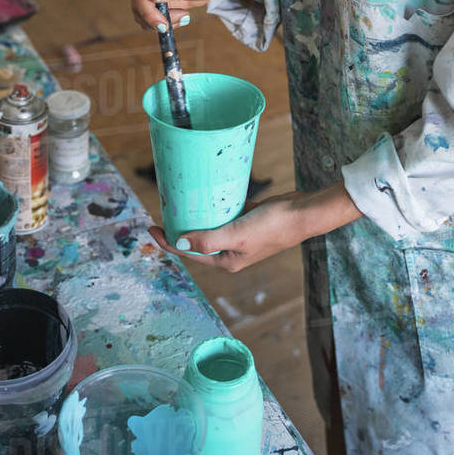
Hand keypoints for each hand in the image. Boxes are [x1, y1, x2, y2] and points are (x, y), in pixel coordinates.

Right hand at [131, 0, 248, 29]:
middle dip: (156, 19)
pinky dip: (166, 24)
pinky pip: (151, 21)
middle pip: (138, 6)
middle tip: (176, 23)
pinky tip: (182, 16)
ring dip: (163, 22)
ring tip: (184, 15)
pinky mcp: (153, 3)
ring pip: (143, 16)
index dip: (147, 9)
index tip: (162, 23)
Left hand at [149, 193, 307, 271]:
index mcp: (227, 260)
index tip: (151, 227)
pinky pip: (223, 214)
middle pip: (197, 240)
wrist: (302, 214)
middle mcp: (231, 250)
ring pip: (210, 226)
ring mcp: (239, 235)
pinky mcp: (247, 220)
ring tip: (177, 203)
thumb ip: (208, 240)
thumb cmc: (272, 226)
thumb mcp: (237, 234)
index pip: (190, 252)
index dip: (168, 241)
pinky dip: (212, 206)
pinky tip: (204, 194)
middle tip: (161, 211)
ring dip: (194, 216)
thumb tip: (180, 241)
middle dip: (178, 228)